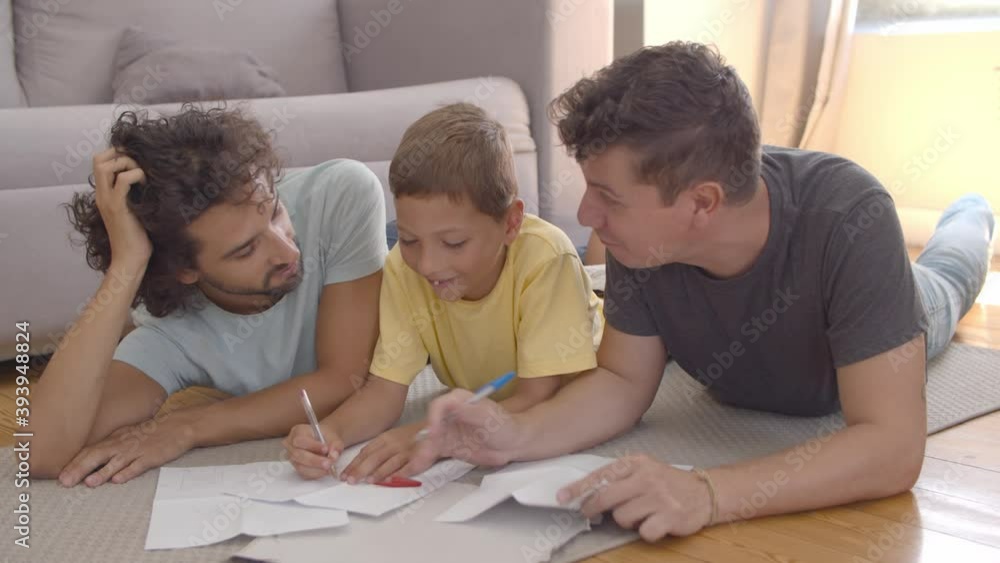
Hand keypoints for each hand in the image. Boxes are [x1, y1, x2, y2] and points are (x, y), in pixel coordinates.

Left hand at [57, 411, 196, 486]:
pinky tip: (118, 480)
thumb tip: (93, 459)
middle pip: (98, 455)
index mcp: (116, 439)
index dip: (75, 462)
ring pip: (116, 462)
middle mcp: (123, 444)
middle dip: (80, 469)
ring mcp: (137, 450)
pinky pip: (138, 465)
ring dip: (101, 472)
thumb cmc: (152, 433)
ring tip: (88, 483)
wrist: (178, 426)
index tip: (60, 474)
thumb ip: (113, 446)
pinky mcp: (152, 456)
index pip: (91, 450)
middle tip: (65, 481)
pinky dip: (127, 472)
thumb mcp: (129, 435)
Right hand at [92, 147, 151, 268]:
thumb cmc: (136, 238)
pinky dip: (135, 175)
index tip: (135, 162)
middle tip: (138, 165)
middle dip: (119, 154)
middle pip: (98, 159)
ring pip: (105, 165)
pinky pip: (122, 180)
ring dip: (127, 163)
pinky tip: (145, 184)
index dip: (115, 155)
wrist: (129, 259)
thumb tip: (148, 182)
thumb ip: (133, 196)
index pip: (99, 163)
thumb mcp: (133, 211)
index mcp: (103, 195)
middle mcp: (101, 195)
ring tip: (142, 176)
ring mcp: (107, 200)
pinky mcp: (117, 207)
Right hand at [283, 423, 343, 479]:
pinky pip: (304, 474)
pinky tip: (325, 471)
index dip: (312, 446)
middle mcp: (291, 444)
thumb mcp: (334, 437)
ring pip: (300, 466)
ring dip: (316, 469)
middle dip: (315, 460)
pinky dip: (316, 474)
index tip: (326, 449)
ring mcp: (292, 457)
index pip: (300, 440)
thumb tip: (333, 455)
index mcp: (298, 431)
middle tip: (329, 463)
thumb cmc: (326, 437)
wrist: (325, 441)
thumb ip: (335, 445)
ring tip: (329, 468)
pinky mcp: (297, 467)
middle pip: (298, 454)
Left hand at [340, 423, 423, 483]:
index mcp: (385, 438)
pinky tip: (389, 481)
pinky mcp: (418, 458)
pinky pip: (407, 467)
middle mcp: (394, 443)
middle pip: (375, 457)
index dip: (354, 464)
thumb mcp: (392, 437)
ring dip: (377, 473)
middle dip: (361, 470)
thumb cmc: (410, 437)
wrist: (434, 431)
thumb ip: (378, 448)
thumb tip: (361, 461)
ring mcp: (406, 450)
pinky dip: (398, 474)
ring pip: (389, 462)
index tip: (345, 474)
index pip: (366, 452)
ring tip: (367, 481)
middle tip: (351, 481)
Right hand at [399, 389, 520, 476]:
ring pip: (428, 442)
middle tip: (418, 456)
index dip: (433, 419)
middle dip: (421, 441)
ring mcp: (447, 432)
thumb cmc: (504, 425)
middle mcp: (448, 414)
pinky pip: (432, 453)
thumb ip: (468, 410)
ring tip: (411, 469)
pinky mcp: (448, 447)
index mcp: (457, 400)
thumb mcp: (487, 415)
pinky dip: (422, 461)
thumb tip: (450, 404)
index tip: (434, 434)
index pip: (438, 406)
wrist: (513, 444)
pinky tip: (413, 470)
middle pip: (428, 426)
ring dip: (418, 454)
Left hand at [556, 455, 713, 541]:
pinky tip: (655, 523)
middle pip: (606, 497)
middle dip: (592, 507)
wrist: (704, 492)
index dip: (579, 488)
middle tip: (588, 513)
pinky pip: (643, 532)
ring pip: (622, 517)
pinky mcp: (669, 517)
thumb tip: (588, 493)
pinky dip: (646, 532)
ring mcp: (658, 498)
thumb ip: (619, 477)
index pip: (601, 475)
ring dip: (626, 521)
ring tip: (640, 514)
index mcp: (637, 463)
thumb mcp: (644, 470)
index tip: (562, 497)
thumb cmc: (667, 482)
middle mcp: (647, 478)